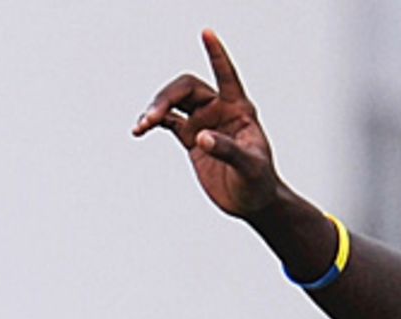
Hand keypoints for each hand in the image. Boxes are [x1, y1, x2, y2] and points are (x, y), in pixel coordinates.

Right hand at [133, 30, 276, 218]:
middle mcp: (219, 109)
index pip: (226, 76)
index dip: (217, 55)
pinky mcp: (191, 137)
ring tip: (143, 126)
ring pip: (174, 102)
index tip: (206, 33)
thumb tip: (202, 137)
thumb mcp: (249, 167)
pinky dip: (153, 122)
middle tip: (154, 115)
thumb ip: (228, 150)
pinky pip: (168, 121)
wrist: (252, 203)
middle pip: (187, 88)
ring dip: (156, 109)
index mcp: (239, 109)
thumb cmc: (258, 182)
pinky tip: (141, 129)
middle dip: (168, 97)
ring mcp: (203, 122)